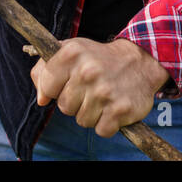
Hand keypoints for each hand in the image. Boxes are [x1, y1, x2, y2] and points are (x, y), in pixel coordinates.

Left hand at [30, 37, 172, 137]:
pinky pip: (101, 130)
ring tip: (103, 96)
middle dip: (76, 102)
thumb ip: (45, 70)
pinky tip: (113, 106)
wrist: (140, 61)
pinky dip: (107, 123)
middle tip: (90, 88)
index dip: (55, 89)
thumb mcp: (70, 51)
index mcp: (71, 53)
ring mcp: (104, 91)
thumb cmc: (98, 58)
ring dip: (92, 113)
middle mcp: (88, 71)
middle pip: (65, 107)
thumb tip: (41, 99)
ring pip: (82, 121)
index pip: (47, 86)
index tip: (67, 83)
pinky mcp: (120, 110)